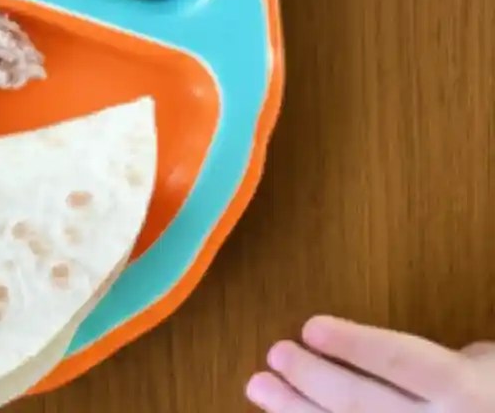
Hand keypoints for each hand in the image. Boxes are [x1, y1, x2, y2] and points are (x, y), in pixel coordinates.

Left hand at [247, 315, 494, 411]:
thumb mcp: (491, 370)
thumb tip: (389, 354)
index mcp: (466, 390)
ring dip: (296, 412)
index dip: (354, 344)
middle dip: (311, 377)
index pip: (402, 362)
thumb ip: (448, 361)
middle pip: (361, 404)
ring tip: (259, 387)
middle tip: (276, 352)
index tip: (310, 326)